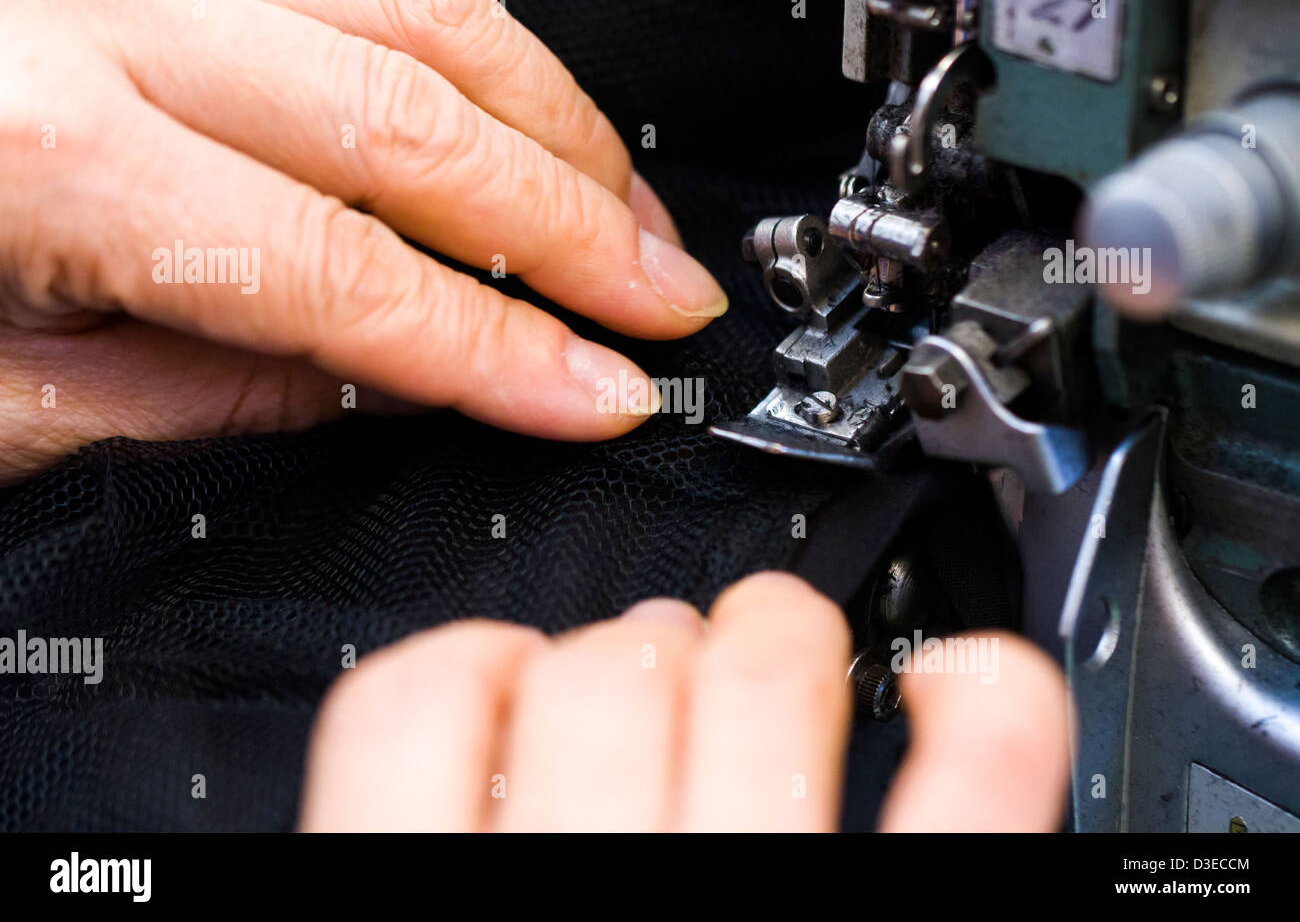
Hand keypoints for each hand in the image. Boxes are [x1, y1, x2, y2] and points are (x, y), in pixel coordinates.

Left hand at [0, 0, 725, 482]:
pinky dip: (474, 29)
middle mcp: (99, 4)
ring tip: (628, 203)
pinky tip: (526, 96)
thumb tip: (368, 376)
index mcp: (44, 147)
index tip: (597, 391)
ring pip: (422, 2)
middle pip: (417, 121)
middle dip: (574, 225)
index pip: (349, 274)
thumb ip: (199, 391)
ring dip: (557, 115)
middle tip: (664, 293)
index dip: (499, 350)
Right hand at [299, 572, 1070, 831]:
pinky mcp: (911, 912)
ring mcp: (768, 881)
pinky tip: (965, 685)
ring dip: (766, 633)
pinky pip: (979, 774)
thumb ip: (410, 827)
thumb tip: (416, 753)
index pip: (418, 699)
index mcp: (438, 897)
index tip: (501, 671)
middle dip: (628, 643)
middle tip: (650, 672)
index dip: (462, 662)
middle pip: (603, 660)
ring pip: (765, 663)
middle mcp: (609, 879)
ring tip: (773, 653)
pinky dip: (990, 701)